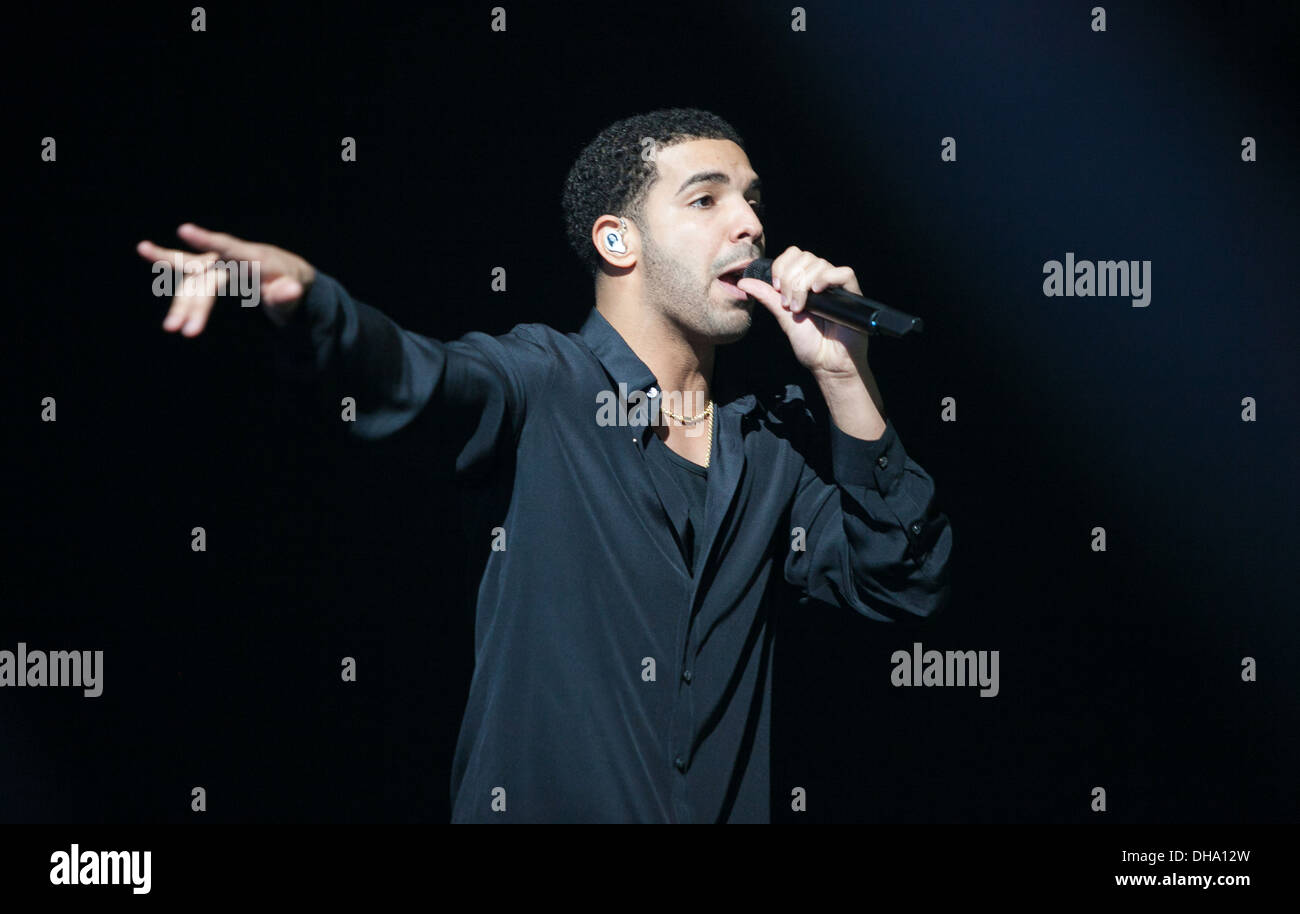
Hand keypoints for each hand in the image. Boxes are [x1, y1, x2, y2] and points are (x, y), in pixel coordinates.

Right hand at [136, 223, 315, 336]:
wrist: (286, 276)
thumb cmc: (291, 284)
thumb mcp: (295, 292)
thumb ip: (289, 293)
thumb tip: (290, 291)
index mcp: (253, 259)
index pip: (229, 248)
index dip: (206, 239)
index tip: (184, 229)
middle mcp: (230, 259)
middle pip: (206, 280)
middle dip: (196, 306)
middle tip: (186, 332)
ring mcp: (219, 265)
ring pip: (193, 281)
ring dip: (181, 305)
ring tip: (170, 327)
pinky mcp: (210, 273)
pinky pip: (189, 275)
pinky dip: (170, 269)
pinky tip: (146, 250)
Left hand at [736, 245, 867, 378]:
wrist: (827, 364)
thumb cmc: (809, 344)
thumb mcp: (783, 317)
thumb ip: (767, 297)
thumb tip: (743, 282)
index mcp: (804, 283)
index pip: (793, 255)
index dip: (781, 266)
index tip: (775, 288)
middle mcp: (821, 281)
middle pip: (804, 257)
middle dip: (790, 279)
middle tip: (788, 304)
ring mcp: (836, 286)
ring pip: (820, 264)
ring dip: (804, 284)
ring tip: (800, 308)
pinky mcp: (852, 293)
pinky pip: (844, 273)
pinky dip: (827, 278)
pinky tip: (817, 292)